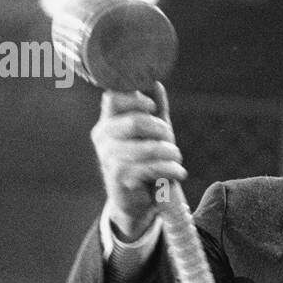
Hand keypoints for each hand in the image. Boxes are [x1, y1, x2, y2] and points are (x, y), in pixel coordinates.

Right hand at [90, 81, 185, 239]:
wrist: (137, 200)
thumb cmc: (144, 161)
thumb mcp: (151, 132)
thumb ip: (154, 108)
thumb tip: (156, 82)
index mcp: (108, 121)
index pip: (113, 97)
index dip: (136, 98)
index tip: (152, 107)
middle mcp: (103, 137)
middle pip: (135, 121)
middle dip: (161, 130)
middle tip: (170, 139)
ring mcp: (108, 157)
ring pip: (147, 147)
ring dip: (169, 152)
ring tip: (177, 158)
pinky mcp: (119, 177)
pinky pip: (150, 168)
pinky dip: (170, 169)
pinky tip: (178, 172)